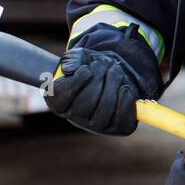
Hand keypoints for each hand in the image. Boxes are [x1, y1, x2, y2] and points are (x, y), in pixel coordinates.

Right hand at [44, 28, 161, 135]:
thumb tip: (69, 69)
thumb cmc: (90, 66)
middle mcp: (76, 118)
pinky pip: (121, 121)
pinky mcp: (116, 127)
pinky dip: (125, 102)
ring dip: (112, 87)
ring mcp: (96, 125)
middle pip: (85, 105)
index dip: (76, 82)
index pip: (61, 97)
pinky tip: (125, 88)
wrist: (110, 74)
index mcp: (59, 103)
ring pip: (103, 112)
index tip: (86, 68)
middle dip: (97, 80)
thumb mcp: (79, 57)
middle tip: (104, 64)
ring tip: (114, 71)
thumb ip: (72, 59)